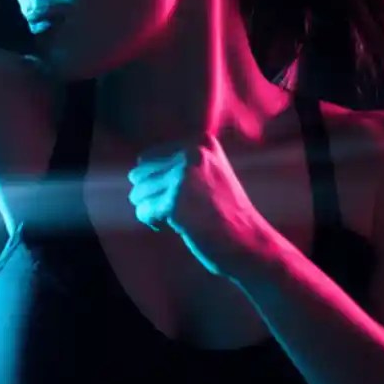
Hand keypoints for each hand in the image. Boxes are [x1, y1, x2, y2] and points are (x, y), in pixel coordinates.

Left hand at [127, 134, 289, 281]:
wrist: (248, 241)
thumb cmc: (225, 212)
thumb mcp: (209, 174)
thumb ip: (178, 164)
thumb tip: (134, 169)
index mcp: (200, 142)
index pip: (148, 157)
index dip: (156, 182)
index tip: (177, 196)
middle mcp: (192, 154)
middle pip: (140, 173)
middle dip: (150, 194)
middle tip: (175, 209)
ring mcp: (183, 178)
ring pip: (139, 192)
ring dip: (152, 208)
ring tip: (176, 217)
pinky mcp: (175, 202)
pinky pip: (143, 211)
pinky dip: (152, 222)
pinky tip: (173, 226)